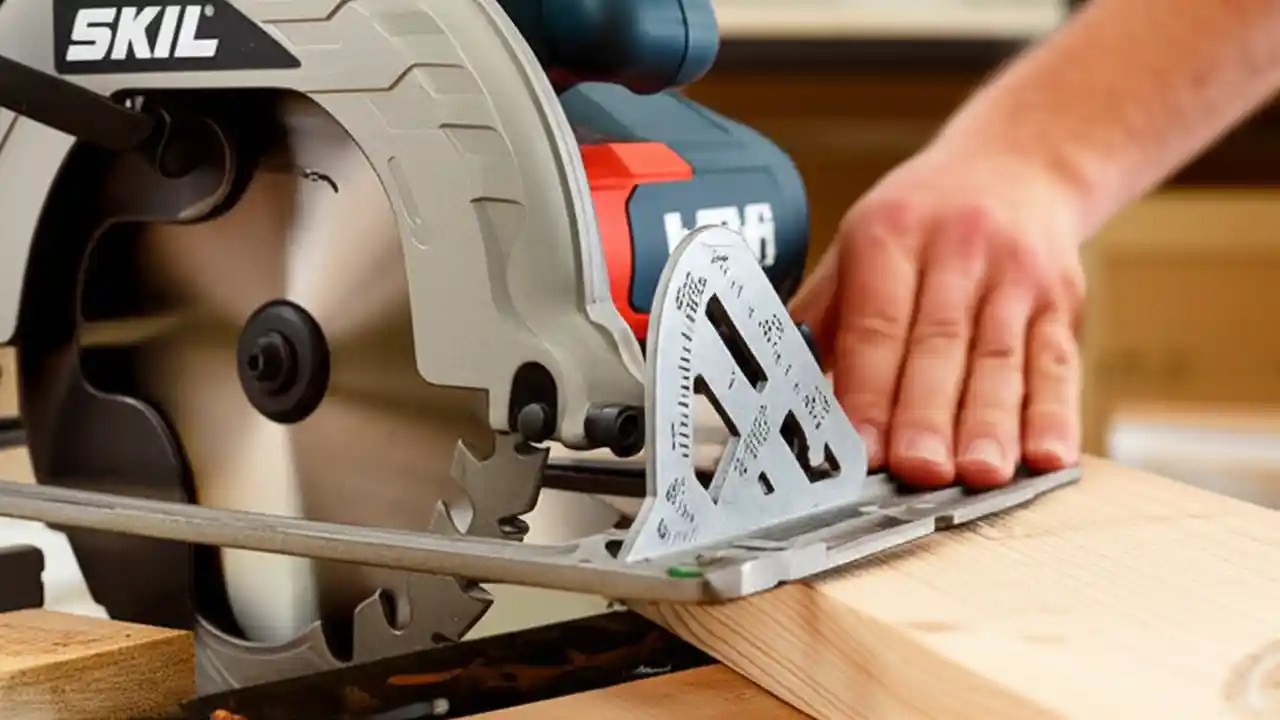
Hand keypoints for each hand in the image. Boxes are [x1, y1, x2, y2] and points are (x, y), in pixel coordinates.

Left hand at [790, 144, 1086, 488]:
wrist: (1019, 162)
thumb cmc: (923, 218)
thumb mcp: (862, 240)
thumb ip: (824, 311)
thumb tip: (774, 380)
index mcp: (892, 233)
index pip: (878, 322)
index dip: (869, 387)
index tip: (861, 443)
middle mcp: (958, 248)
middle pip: (942, 343)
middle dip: (928, 413)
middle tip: (918, 470)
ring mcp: (1017, 274)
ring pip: (1002, 358)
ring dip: (991, 424)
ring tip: (981, 474)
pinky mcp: (1063, 300)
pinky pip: (1058, 362)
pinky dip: (1054, 414)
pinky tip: (1047, 455)